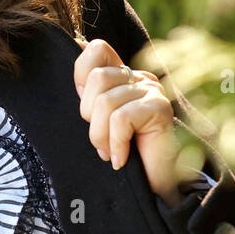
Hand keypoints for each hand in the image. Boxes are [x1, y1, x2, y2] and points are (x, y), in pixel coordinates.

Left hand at [73, 36, 189, 206]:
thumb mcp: (98, 122)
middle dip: (90, 116)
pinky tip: (121, 159)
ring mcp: (152, 91)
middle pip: (97, 78)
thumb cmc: (123, 154)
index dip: (81, 75)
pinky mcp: (160, 108)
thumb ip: (88, 92)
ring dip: (101, 135)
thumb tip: (74, 46)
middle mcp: (139, 78)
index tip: (87, 110)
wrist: (154, 188)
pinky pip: (122, 119)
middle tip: (101, 139)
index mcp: (123, 75)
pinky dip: (116, 143)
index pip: (96, 49)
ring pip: (106, 101)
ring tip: (109, 153)